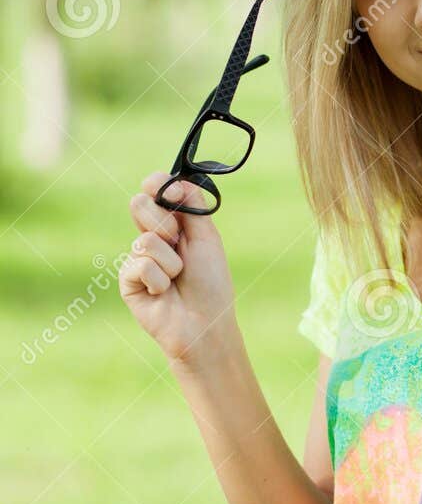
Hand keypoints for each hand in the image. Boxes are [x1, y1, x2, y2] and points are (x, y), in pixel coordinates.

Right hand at [118, 171, 237, 366]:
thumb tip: (178, 179)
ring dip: (170, 260)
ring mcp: (138, 257)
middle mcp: (153, 236)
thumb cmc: (211, 283)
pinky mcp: (127, 279)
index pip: (155, 189)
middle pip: (139, 203)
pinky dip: (159, 280)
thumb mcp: (207, 238)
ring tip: (177, 277)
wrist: (205, 323)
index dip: (157, 184)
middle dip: (163, 223)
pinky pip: (140, 265)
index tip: (167, 190)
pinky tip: (163, 293)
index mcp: (174, 223)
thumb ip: (193, 207)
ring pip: (144, 238)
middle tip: (178, 243)